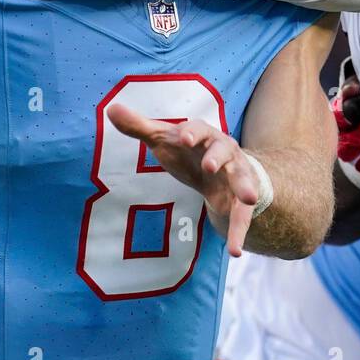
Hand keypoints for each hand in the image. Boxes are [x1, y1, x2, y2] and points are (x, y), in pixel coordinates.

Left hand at [106, 103, 258, 257]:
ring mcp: (236, 175)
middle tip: (210, 166)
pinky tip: (235, 251)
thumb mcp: (164, 138)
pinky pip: (242, 216)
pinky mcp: (240, 200)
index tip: (185, 137)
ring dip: (245, 187)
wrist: (222, 169)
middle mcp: (225, 151)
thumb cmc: (188, 150)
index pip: (200, 128)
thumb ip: (139, 126)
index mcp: (204, 134)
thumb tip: (110, 109)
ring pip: (242, 178)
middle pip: (224, 150)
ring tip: (249, 198)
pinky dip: (238, 233)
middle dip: (218, 157)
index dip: (193, 132)